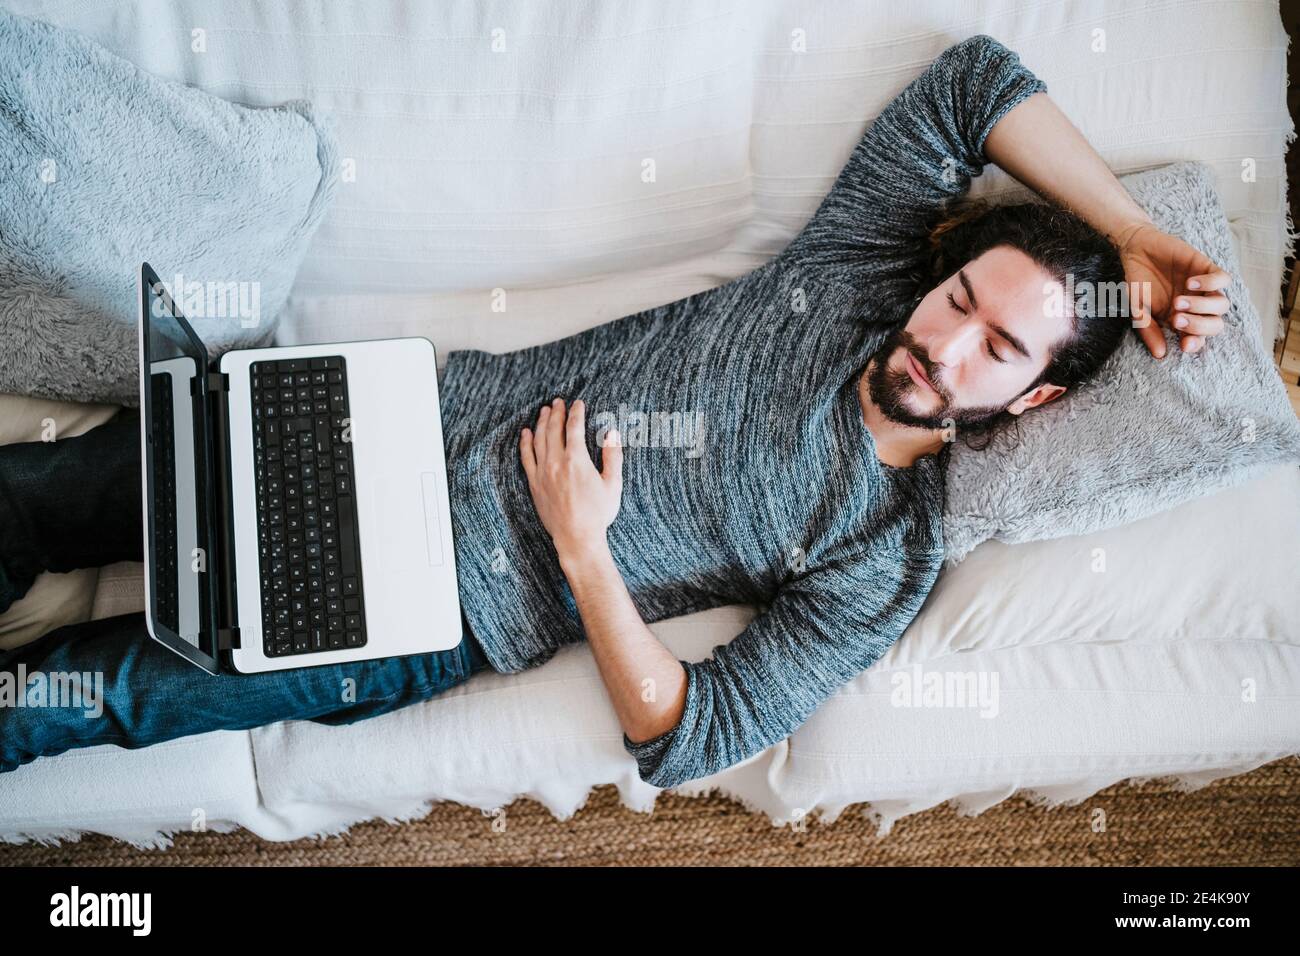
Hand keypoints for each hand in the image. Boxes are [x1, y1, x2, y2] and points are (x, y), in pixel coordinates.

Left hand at [519, 397, 622, 560]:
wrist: (577, 537)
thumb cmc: (598, 513)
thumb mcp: (613, 484)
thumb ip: (612, 456)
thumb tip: (612, 433)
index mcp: (577, 460)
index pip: (574, 427)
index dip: (576, 413)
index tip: (578, 404)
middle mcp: (556, 463)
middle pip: (553, 429)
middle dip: (556, 412)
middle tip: (558, 401)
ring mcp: (543, 473)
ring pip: (538, 440)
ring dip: (541, 423)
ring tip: (544, 411)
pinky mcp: (534, 484)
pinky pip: (526, 458)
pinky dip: (525, 443)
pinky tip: (526, 433)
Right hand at [1113, 220, 1230, 358]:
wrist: (1136, 250)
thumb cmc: (1137, 282)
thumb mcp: (1138, 310)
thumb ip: (1149, 330)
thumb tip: (1160, 354)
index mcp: (1181, 320)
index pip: (1198, 338)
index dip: (1196, 343)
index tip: (1183, 345)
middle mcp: (1196, 306)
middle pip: (1215, 324)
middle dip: (1199, 326)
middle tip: (1177, 319)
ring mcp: (1203, 288)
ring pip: (1222, 304)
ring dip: (1202, 306)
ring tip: (1179, 301)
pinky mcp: (1206, 267)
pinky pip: (1222, 279)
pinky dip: (1210, 283)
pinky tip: (1189, 282)